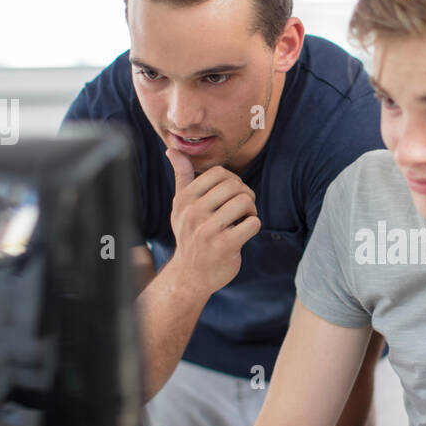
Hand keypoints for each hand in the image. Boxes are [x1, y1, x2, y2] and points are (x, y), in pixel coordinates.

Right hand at [165, 149, 260, 296]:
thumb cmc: (190, 236)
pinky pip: (253, 223)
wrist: (190, 276)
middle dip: (245, 194)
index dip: (233, 181)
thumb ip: (181, 177)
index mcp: (184, 199)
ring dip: (251, 210)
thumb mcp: (181, 207)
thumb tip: (172, 149)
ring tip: (243, 220)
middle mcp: (193, 212)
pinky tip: (244, 233)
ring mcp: (207, 230)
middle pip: (235, 185)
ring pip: (245, 201)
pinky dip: (254, 225)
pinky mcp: (224, 245)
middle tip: (242, 209)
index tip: (231, 196)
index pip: (219, 172)